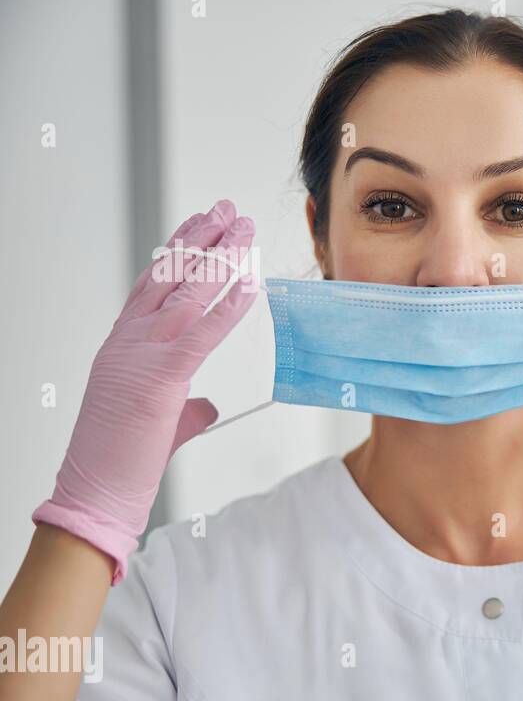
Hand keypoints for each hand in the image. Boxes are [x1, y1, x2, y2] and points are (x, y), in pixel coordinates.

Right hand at [31, 200, 258, 584]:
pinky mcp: (161, 377)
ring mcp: (141, 354)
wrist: (96, 488)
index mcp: (123, 343)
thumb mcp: (158, 421)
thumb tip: (207, 404)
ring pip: (186, 293)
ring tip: (243, 231)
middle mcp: (128, 339)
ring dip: (220, 258)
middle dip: (203, 239)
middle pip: (170, 276)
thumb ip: (185, 404)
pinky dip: (228, 305)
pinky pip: (202, 332)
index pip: (153, 283)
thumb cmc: (120, 458)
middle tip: (229, 212)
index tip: (201, 225)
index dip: (179, 250)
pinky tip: (249, 283)